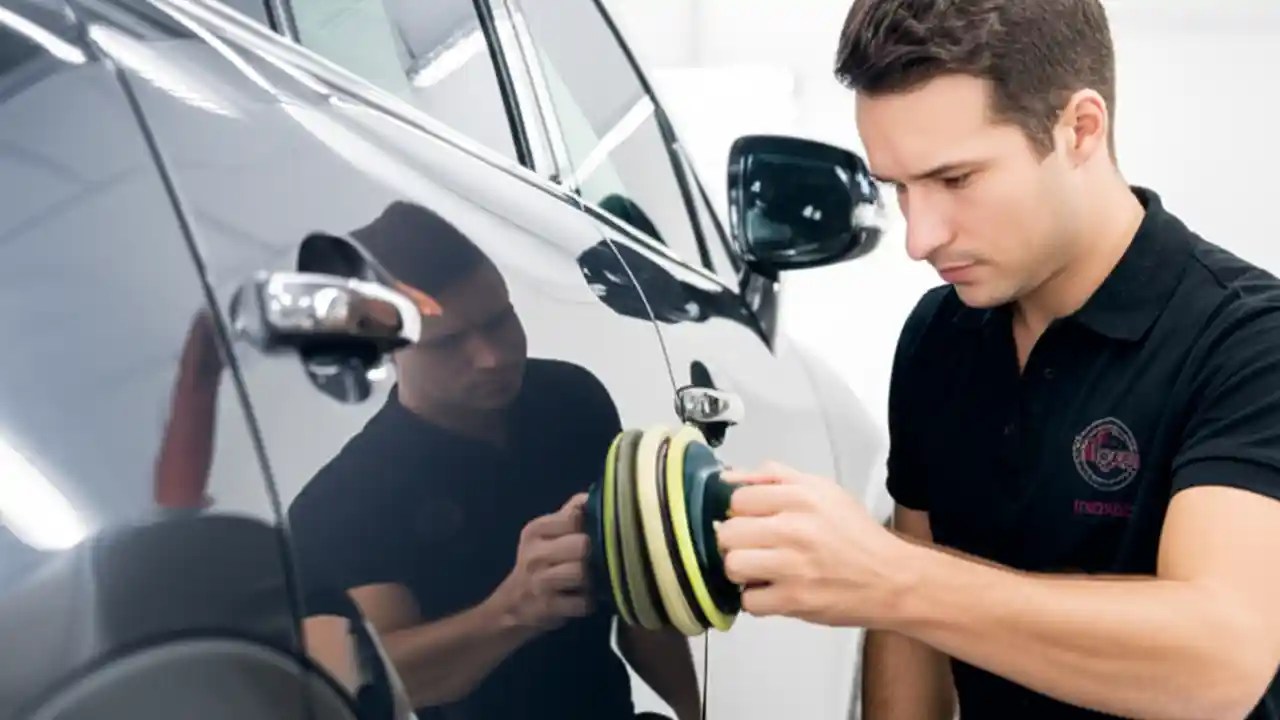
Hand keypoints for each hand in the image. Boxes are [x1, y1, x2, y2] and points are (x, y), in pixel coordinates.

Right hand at [492, 493, 593, 631]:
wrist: (510, 607)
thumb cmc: (536, 565)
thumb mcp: (545, 535)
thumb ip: (569, 513)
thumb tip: (594, 494)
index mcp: (536, 530)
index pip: (575, 517)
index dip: (591, 525)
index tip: (595, 534)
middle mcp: (535, 553)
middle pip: (582, 544)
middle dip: (595, 553)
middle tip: (597, 560)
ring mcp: (540, 582)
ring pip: (583, 572)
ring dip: (593, 579)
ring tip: (591, 580)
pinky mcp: (548, 608)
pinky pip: (584, 602)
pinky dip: (589, 602)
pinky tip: (583, 599)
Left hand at [715, 462, 909, 627]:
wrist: (893, 580)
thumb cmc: (856, 535)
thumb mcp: (823, 490)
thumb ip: (774, 477)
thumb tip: (727, 478)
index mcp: (801, 497)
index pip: (738, 499)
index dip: (742, 512)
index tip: (754, 521)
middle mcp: (795, 529)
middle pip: (727, 533)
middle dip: (737, 542)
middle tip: (757, 547)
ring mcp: (793, 567)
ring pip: (732, 565)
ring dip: (742, 572)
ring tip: (762, 570)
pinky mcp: (795, 601)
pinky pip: (748, 601)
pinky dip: (758, 600)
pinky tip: (774, 591)